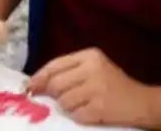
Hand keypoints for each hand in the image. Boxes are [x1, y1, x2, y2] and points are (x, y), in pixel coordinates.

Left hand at [26, 48, 155, 126]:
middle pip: (55, 84)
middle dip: (54, 95)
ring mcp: (97, 89)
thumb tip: (34, 84)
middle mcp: (93, 69)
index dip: (39, 77)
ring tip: (82, 104)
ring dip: (68, 107)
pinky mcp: (100, 107)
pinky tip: (89, 112)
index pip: (55, 65)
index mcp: (89, 55)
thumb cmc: (112, 85)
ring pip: (63, 101)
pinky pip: (75, 115)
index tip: (29, 87)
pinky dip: (79, 116)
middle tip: (62, 98)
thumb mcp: (92, 69)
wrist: (142, 102)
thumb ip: (67, 72)